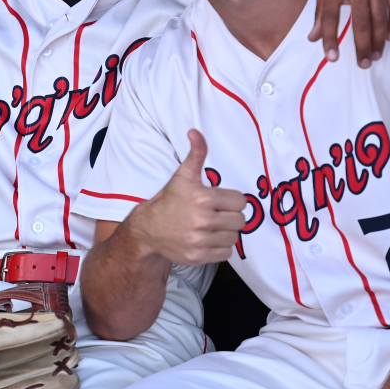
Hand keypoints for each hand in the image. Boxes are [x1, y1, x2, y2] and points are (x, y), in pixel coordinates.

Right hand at [127, 130, 246, 265]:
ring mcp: (199, 240)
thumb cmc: (170, 200)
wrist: (148, 228)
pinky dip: (220, 247)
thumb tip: (195, 132)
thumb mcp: (183, 176)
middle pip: (240, 220)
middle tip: (216, 214)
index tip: (220, 201)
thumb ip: (196, 154)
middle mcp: (202, 220)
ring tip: (212, 226)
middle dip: (230, 216)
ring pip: (234, 237)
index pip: (240, 201)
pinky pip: (226, 253)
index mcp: (202, 198)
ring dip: (226, 232)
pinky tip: (208, 238)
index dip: (231, 200)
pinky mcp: (198, 256)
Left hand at [308, 0, 389, 67]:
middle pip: (360, 22)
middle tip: (363, 64)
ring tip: (375, 55)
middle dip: (361, 46)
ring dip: (378, 40)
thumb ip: (320, 11)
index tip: (332, 57)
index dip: (330, 39)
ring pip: (379, 18)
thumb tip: (313, 37)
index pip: (330, 18)